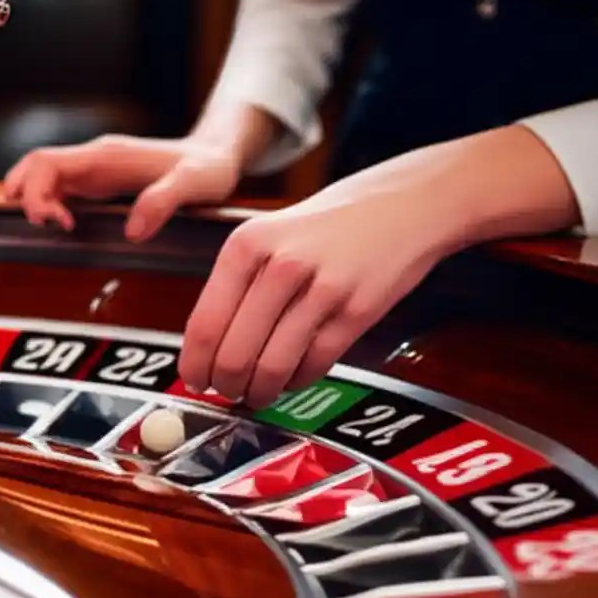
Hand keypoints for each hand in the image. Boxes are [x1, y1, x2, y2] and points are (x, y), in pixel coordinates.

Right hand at [2, 102, 287, 241]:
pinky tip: (64, 224)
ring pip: (44, 174)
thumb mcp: (195, 183)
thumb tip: (133, 230)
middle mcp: (95, 158)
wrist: (218, 152)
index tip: (61, 223)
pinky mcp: (102, 179)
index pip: (48, 163)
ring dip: (34, 198)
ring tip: (53, 227)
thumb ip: (163, 201)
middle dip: (25, 194)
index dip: (38, 194)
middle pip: (36, 164)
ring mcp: (96, 167)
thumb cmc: (208, 166)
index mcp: (107, 155)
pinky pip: (62, 185)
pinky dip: (50, 203)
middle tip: (45, 227)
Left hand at [177, 177, 454, 408]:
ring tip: (258, 393)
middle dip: (225, 385)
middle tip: (227, 392)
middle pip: (235, 353)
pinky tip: (292, 377)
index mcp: (247, 245)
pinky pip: (314, 363)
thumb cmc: (332, 223)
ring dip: (260, 391)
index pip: (205, 323)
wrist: (404, 204)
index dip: (195, 364)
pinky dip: (297, 380)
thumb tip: (207, 344)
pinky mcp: (356, 311)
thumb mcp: (272, 233)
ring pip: (273, 366)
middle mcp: (280, 265)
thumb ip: (239, 282)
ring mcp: (321, 289)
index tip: (193, 380)